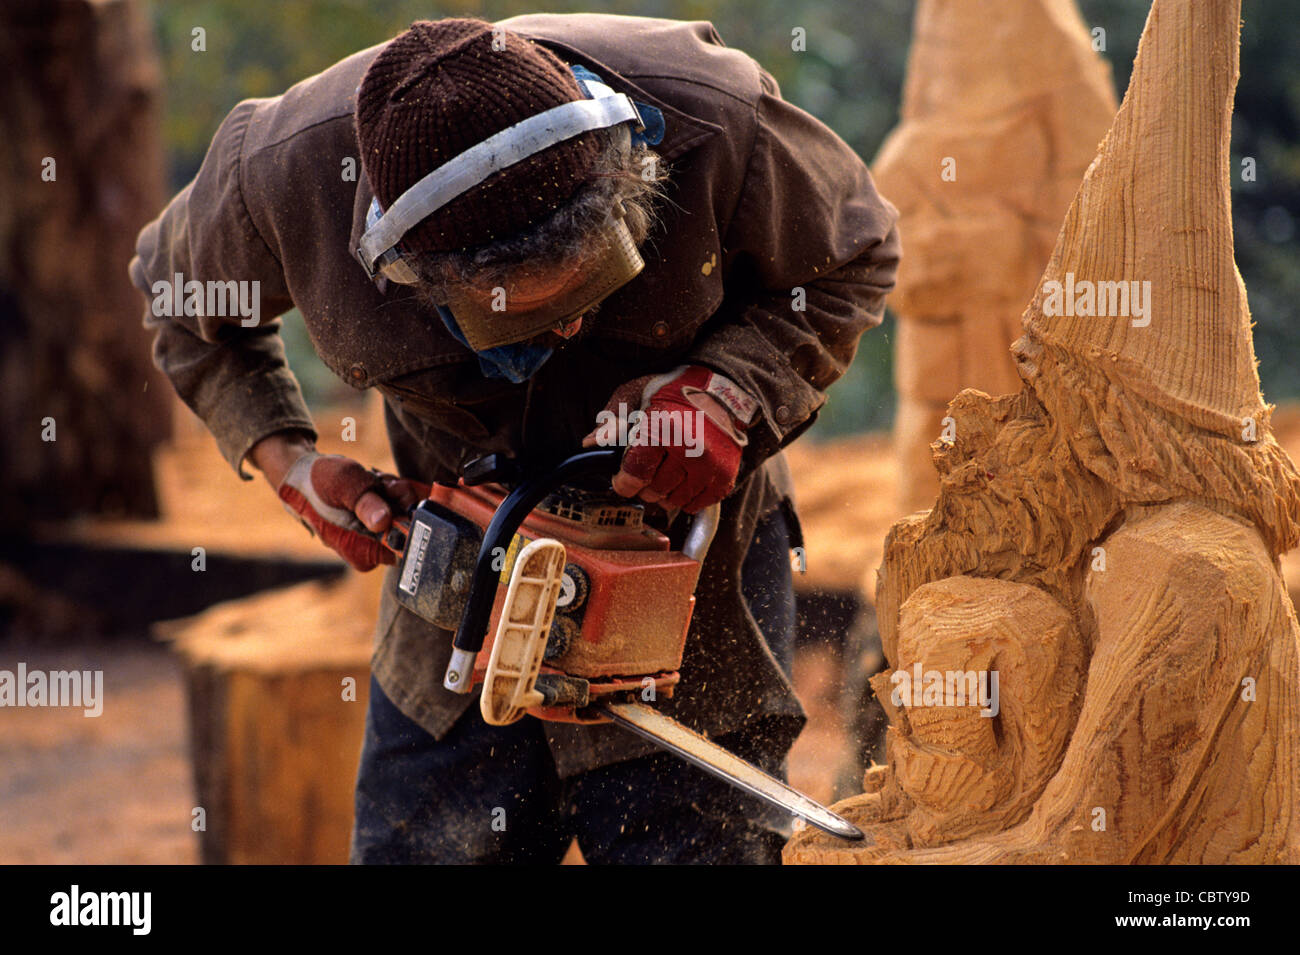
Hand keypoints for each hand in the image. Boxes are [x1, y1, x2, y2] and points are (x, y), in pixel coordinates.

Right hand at [265, 443, 429, 571]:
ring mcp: (374, 537)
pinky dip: (390, 491)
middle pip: (409, 527)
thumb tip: (384, 522)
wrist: (302, 474)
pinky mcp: (375, 524)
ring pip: (404, 514)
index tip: (392, 493)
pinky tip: (374, 481)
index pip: (407, 544)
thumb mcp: (344, 488)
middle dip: (400, 499)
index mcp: (363, 553)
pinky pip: (396, 508)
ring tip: (373, 479)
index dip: (407, 516)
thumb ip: (366, 504)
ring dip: (395, 491)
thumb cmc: (319, 482)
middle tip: (382, 483)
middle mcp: (371, 551)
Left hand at [582, 365, 755, 512]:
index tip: (622, 478)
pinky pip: (696, 503)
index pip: (635, 474)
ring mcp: (710, 464)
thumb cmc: (673, 391)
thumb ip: (613, 420)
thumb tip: (590, 443)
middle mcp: (690, 449)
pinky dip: (685, 497)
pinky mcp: (725, 475)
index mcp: (664, 428)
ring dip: (663, 492)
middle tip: (646, 468)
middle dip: (643, 484)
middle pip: (653, 491)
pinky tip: (682, 478)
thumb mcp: (636, 395)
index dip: (623, 481)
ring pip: (673, 500)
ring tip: (664, 472)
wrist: (721, 388)